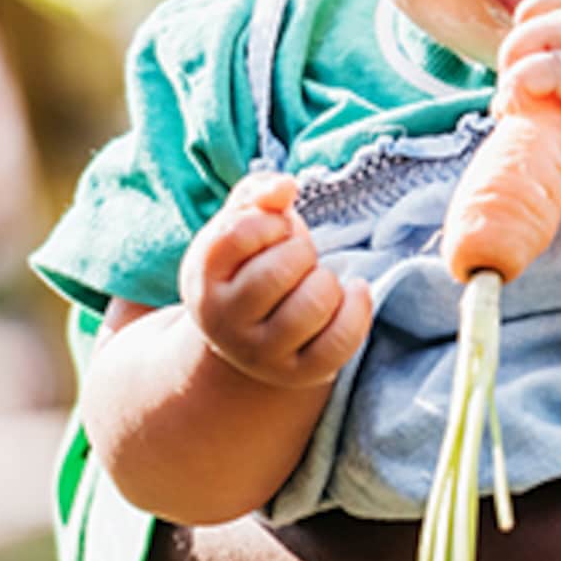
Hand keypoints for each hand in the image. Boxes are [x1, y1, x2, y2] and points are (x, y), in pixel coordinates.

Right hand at [178, 171, 372, 389]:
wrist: (245, 332)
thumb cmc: (251, 261)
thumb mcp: (241, 222)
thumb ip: (258, 192)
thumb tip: (285, 187)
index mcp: (203, 275)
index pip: (240, 234)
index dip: (270, 222)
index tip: (274, 230)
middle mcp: (225, 321)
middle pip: (279, 272)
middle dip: (300, 251)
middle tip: (297, 258)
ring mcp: (260, 353)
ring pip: (312, 306)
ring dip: (326, 281)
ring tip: (315, 281)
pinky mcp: (299, 372)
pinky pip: (340, 341)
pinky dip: (357, 308)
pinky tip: (353, 291)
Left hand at [493, 0, 560, 202]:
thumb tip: (521, 36)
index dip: (545, 4)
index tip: (532, 42)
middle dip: (524, 29)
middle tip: (512, 69)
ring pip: (551, 27)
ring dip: (518, 57)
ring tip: (513, 92)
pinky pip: (550, 66)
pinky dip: (523, 81)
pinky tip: (519, 104)